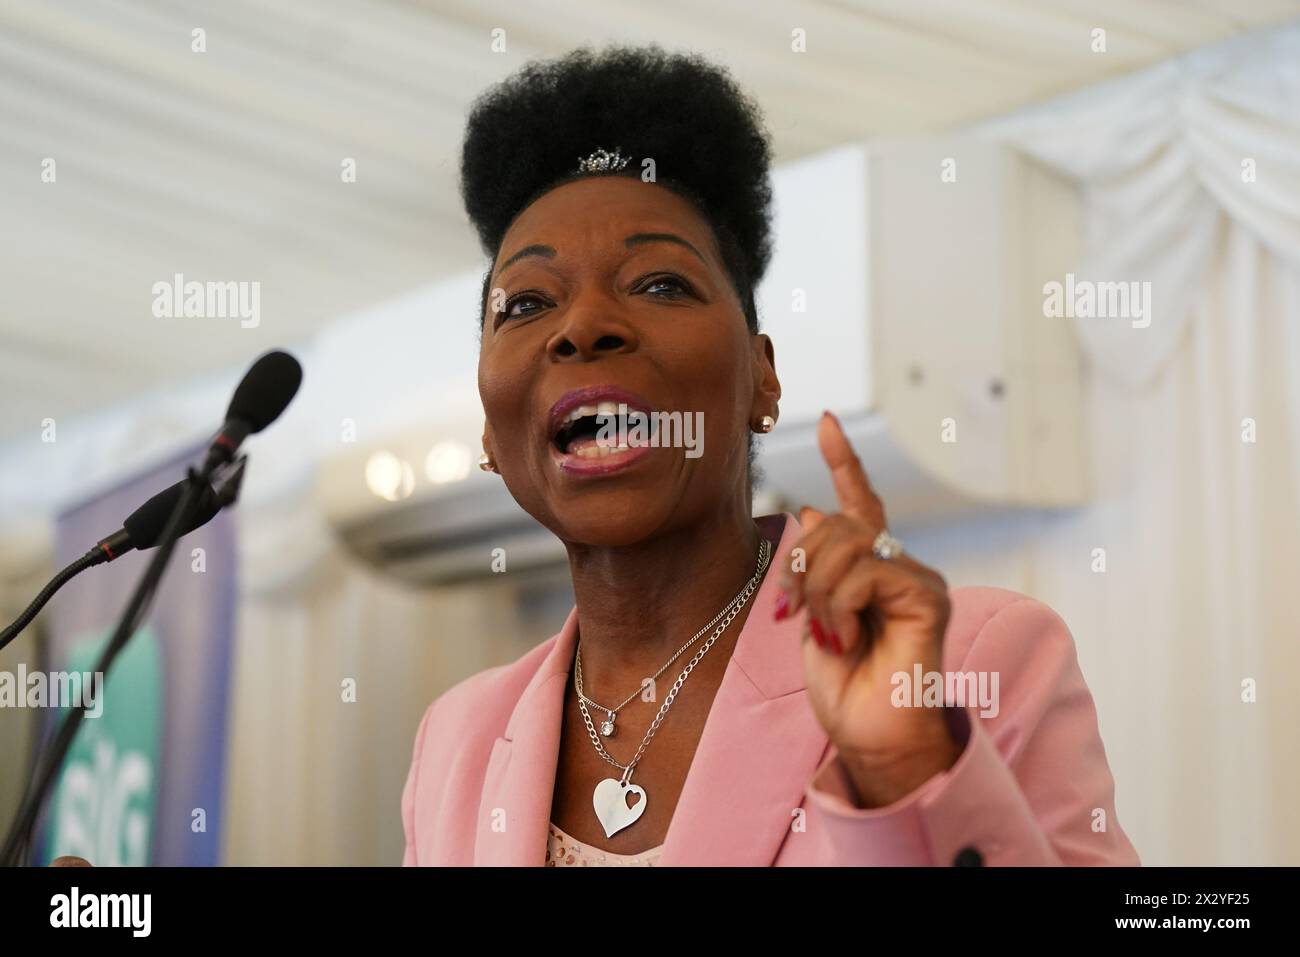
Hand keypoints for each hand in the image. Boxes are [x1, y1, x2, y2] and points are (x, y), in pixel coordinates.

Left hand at [777, 411, 961, 806]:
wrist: (871, 736)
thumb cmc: (846, 688)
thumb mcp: (813, 618)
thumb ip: (817, 568)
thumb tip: (815, 508)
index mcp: (871, 568)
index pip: (861, 502)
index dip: (845, 460)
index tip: (828, 421)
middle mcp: (900, 565)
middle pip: (836, 523)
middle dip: (800, 566)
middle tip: (792, 615)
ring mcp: (918, 578)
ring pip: (846, 543)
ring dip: (815, 591)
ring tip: (823, 634)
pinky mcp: (927, 596)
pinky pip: (865, 572)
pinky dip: (839, 606)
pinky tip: (845, 639)